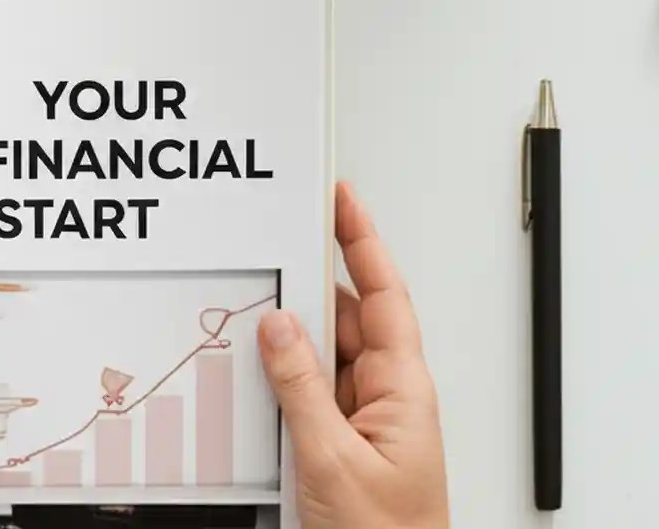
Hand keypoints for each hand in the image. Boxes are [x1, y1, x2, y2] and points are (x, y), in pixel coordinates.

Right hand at [258, 182, 448, 528]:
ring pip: (323, 355)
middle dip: (310, 289)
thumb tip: (280, 326)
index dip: (362, 240)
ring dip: (291, 339)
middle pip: (347, 319)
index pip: (384, 294)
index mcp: (403, 389)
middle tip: (273, 255)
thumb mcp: (333, 459)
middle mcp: (386, 396)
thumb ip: (302, 387)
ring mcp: (361, 419)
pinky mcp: (338, 442)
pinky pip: (308, 390)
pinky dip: (282, 376)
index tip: (341, 199)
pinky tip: (258, 373)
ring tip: (256, 319)